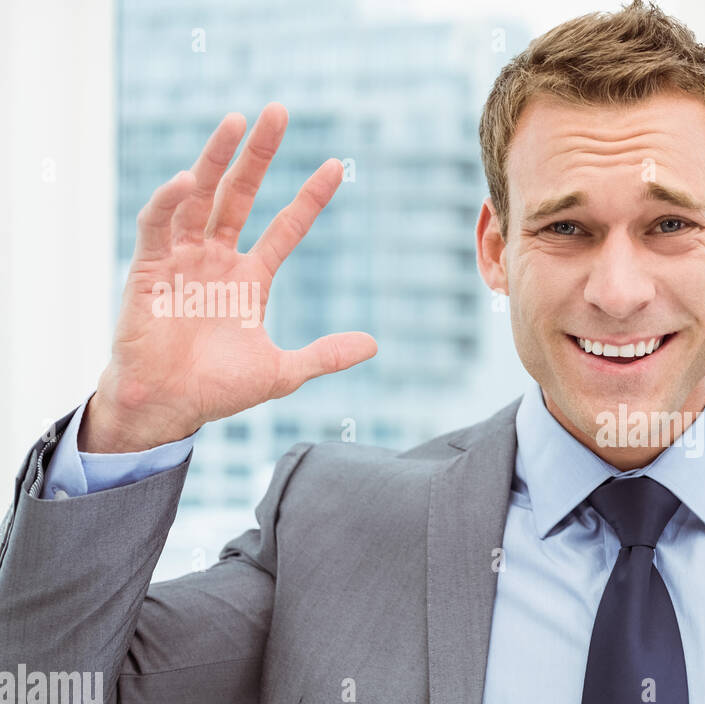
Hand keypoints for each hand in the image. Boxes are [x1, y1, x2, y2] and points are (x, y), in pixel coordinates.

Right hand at [83, 103, 376, 452]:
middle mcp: (217, 258)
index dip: (309, 199)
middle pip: (240, 194)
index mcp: (250, 277)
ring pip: (200, 196)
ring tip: (235, 121)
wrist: (168, 408)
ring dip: (216, 158)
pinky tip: (189, 180)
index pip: (285, 227)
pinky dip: (170, 202)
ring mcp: (182, 259)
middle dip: (258, 154)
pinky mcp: (148, 269)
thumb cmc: (217, 389)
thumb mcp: (282, 372)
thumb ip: (325, 355)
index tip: (334, 167)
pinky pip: (158, 225)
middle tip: (277, 112)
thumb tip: (374, 345)